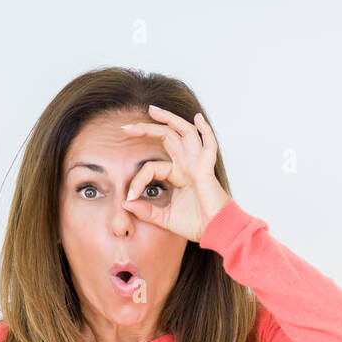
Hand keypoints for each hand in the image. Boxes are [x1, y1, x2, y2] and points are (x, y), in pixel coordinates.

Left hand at [120, 105, 231, 242]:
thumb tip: (125, 203)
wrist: (216, 231)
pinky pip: (209, 145)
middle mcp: (187, 165)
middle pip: (167, 138)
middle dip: (147, 129)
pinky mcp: (207, 169)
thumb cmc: (196, 224)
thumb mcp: (164, 218)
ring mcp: (197, 164)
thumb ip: (146, 211)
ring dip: (169, 119)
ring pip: (184, 133)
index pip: (151, 167)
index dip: (138, 179)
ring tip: (152, 110)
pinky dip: (205, 130)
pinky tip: (198, 118)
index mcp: (178, 175)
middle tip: (126, 128)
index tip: (129, 196)